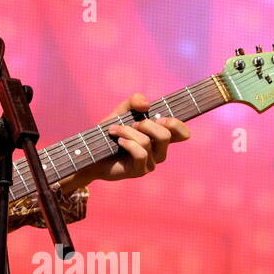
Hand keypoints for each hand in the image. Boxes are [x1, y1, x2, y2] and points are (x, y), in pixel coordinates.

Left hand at [74, 92, 190, 183]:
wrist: (91, 152)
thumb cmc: (110, 132)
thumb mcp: (121, 112)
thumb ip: (134, 102)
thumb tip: (147, 105)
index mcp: (160, 137)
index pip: (183, 133)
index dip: (177, 124)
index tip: (159, 118)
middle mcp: (159, 151)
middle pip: (166, 135)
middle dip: (146, 124)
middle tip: (132, 123)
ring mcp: (151, 163)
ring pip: (148, 142)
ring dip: (127, 131)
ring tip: (114, 130)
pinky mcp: (139, 171)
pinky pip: (141, 153)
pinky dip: (127, 143)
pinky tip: (118, 141)